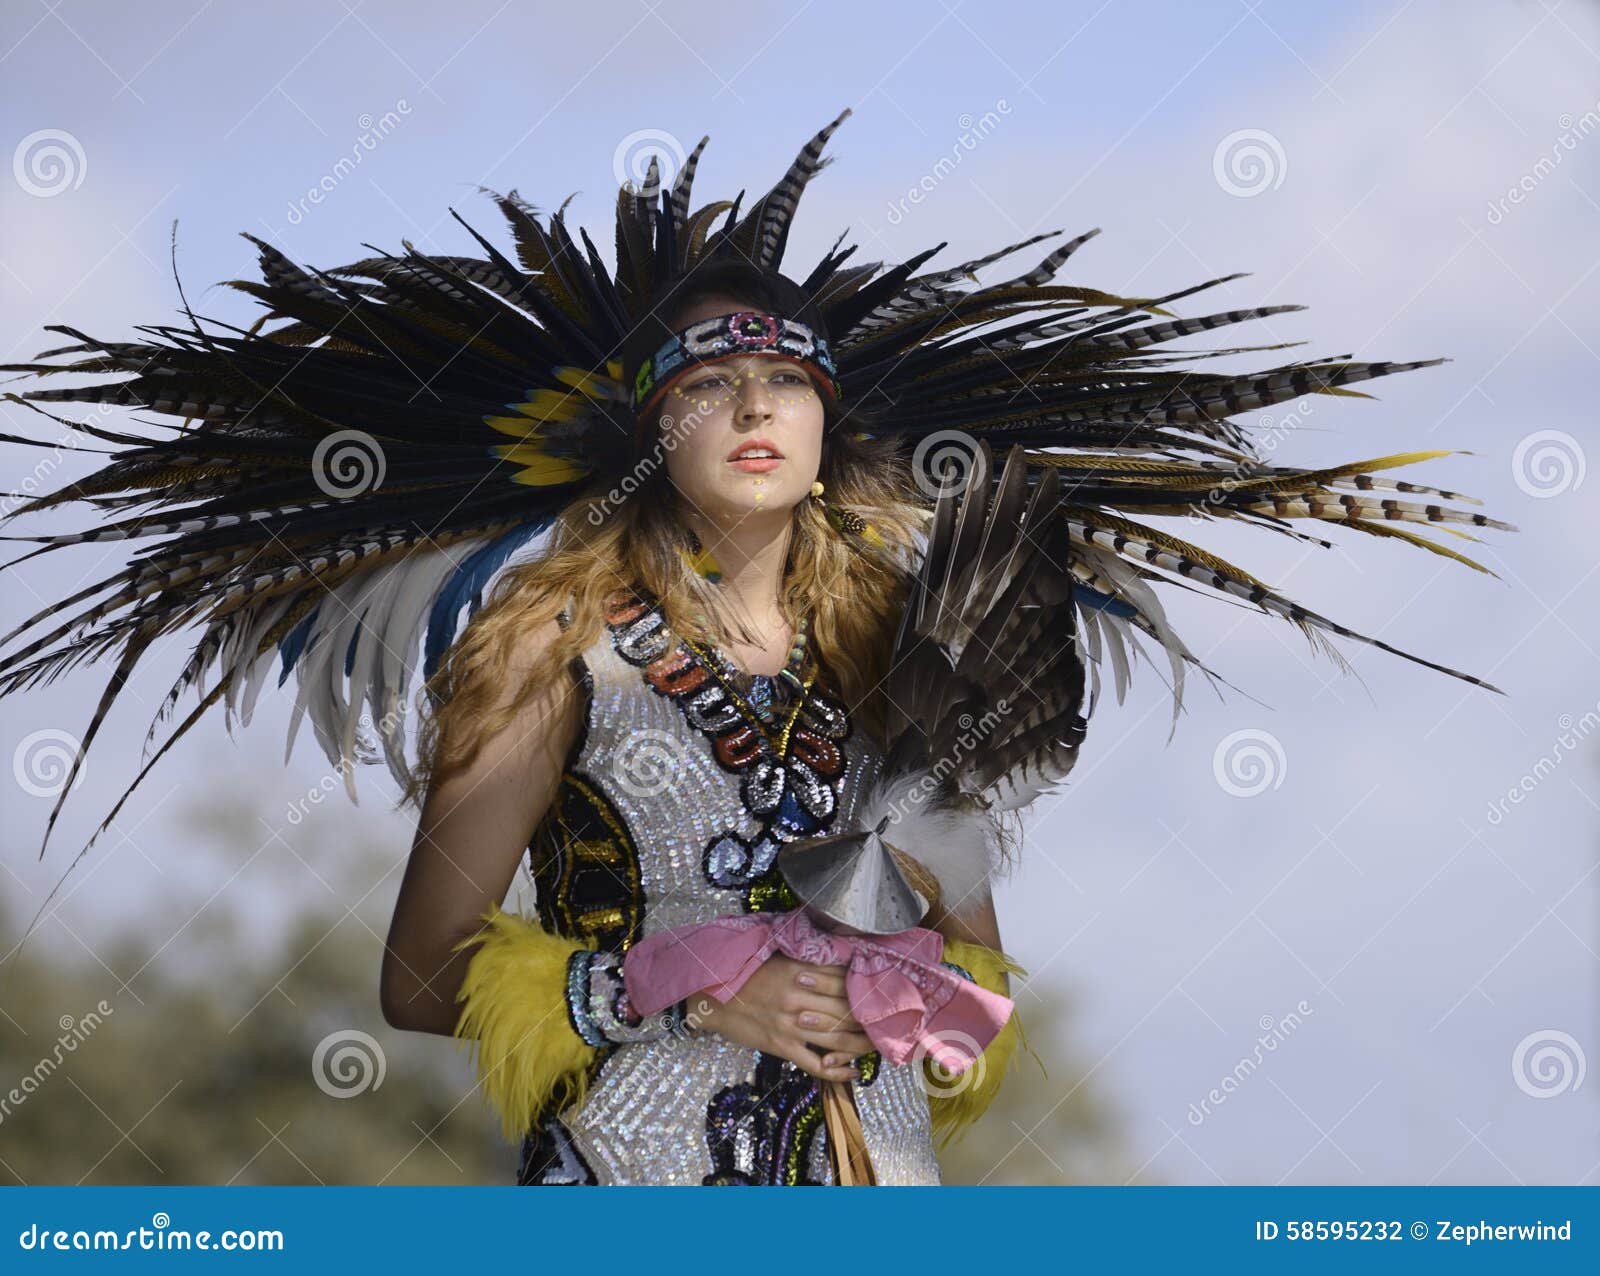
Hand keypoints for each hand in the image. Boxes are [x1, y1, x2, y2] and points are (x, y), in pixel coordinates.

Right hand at [683, 953, 873, 1082]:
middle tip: (889, 1020)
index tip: (882, 990)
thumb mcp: (775, 954)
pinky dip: (838, 1071)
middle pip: (847, 1009)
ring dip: (863, 1044)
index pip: (844, 979)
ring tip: (878, 1045)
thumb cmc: (743, 970)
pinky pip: (816, 1064)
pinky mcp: (782, 1046)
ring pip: (839, 1038)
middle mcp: (799, 997)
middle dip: (871, 1017)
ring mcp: (791, 1024)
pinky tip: (854, 1072)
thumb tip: (838, 954)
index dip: (866, 986)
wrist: (709, 994)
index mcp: (798, 970)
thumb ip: (806, 956)